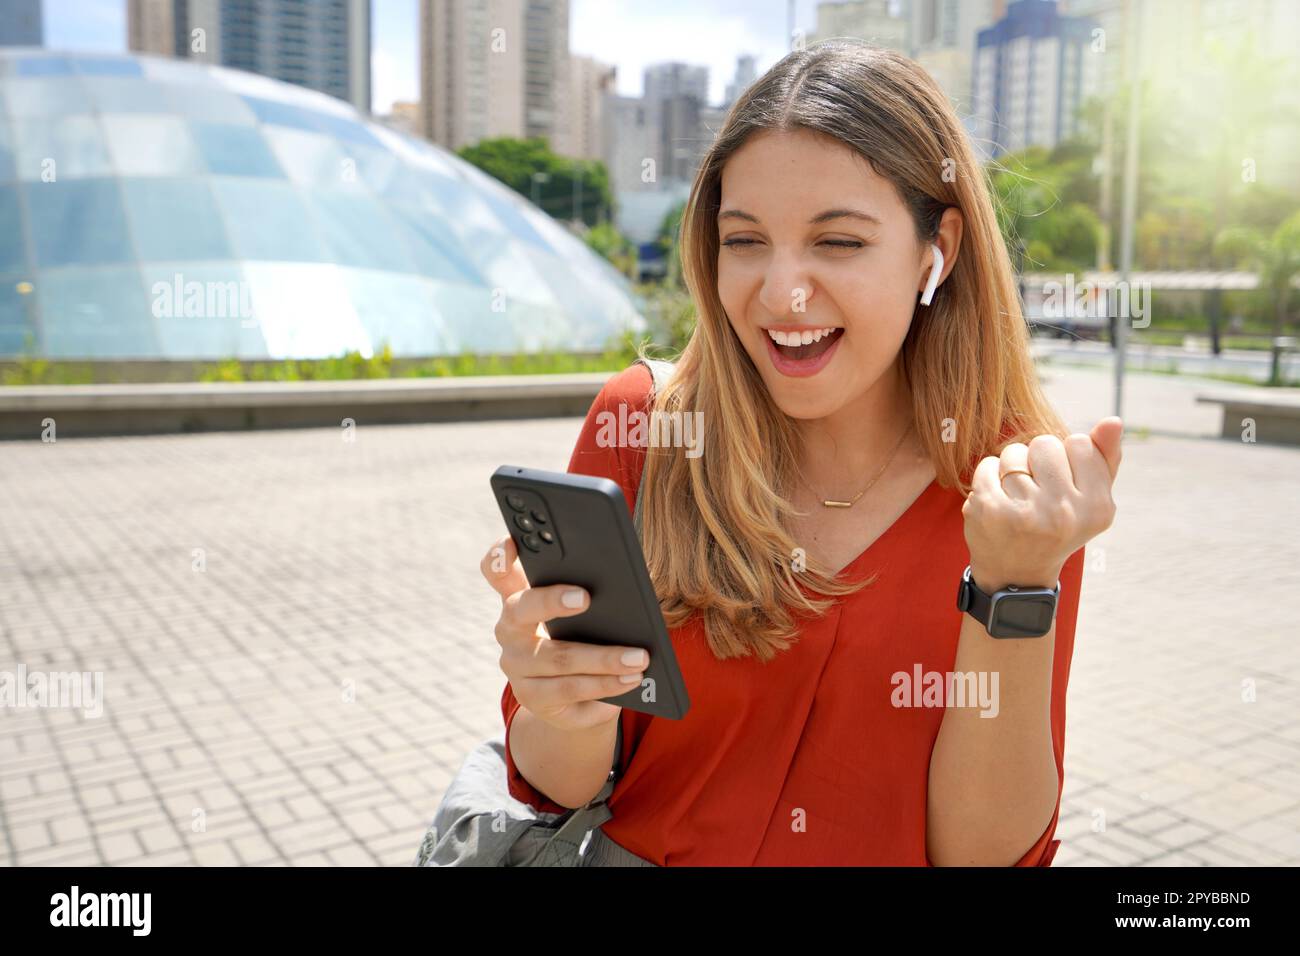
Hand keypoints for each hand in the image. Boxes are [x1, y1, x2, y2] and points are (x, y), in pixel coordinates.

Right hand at [480, 534, 649, 731]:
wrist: (571, 696)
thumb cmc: (581, 636)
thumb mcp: (580, 611)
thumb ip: (587, 588)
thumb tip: (619, 581)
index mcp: (518, 598)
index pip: (497, 571)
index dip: (499, 557)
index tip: (513, 543)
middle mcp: (509, 631)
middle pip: (522, 610)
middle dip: (553, 602)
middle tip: (586, 597)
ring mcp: (516, 668)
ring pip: (558, 659)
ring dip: (602, 658)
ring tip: (638, 657)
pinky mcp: (532, 699)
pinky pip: (570, 692)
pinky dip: (605, 685)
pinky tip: (630, 680)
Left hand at [961, 418, 1122, 591]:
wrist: (1017, 574)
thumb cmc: (1058, 526)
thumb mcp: (1091, 499)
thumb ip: (1105, 459)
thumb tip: (1114, 421)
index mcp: (1097, 507)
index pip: (1079, 443)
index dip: (1067, 457)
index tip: (1062, 484)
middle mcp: (1064, 513)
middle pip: (1045, 443)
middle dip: (1037, 459)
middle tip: (1037, 491)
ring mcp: (1025, 513)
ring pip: (1014, 452)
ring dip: (1011, 466)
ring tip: (1017, 496)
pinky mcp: (990, 511)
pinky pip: (987, 464)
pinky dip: (988, 475)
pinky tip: (996, 499)